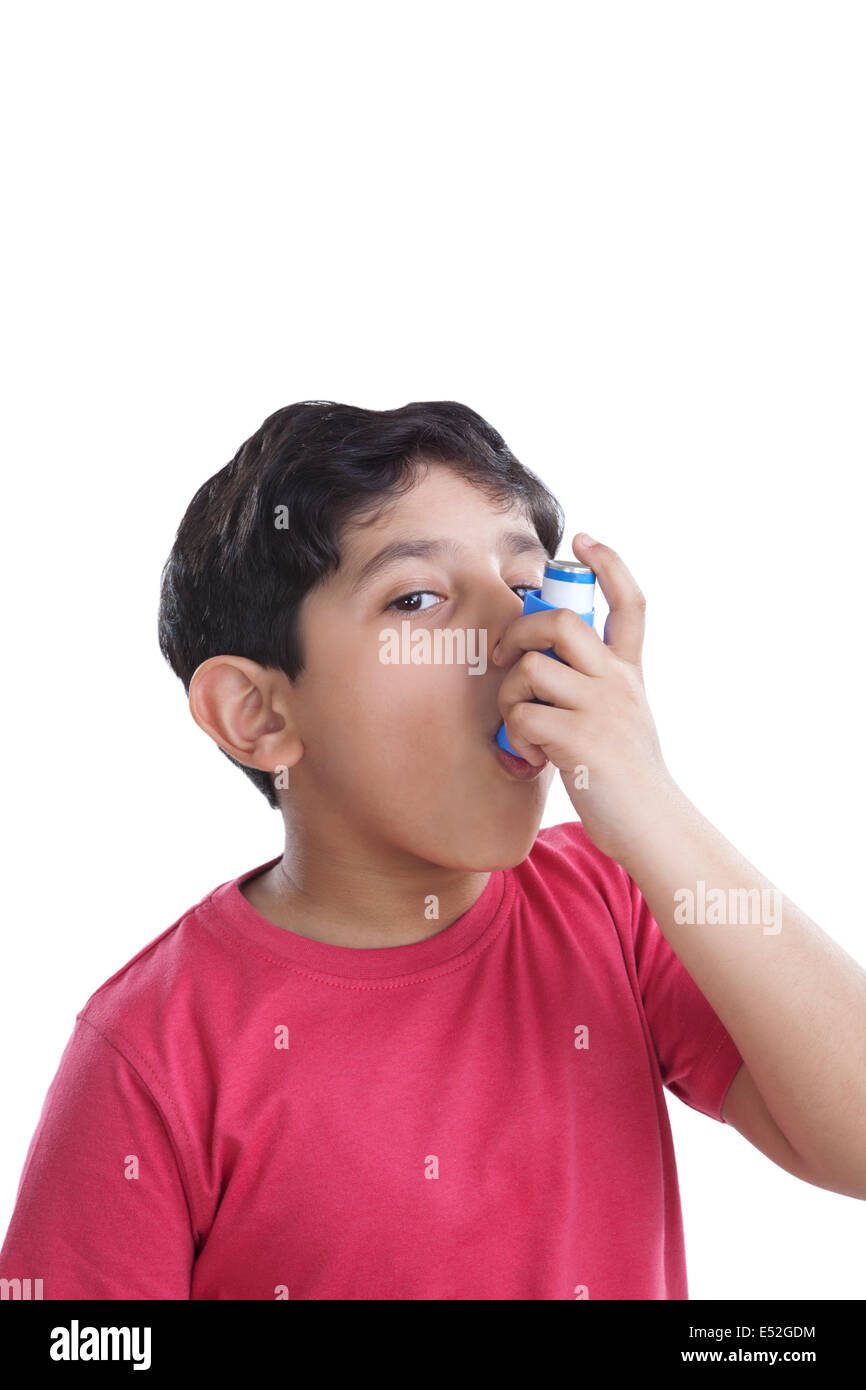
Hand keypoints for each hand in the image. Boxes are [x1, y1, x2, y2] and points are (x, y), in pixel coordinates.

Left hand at [491, 533, 681, 864]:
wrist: (653, 828)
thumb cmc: (625, 780)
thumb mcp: (622, 721)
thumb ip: (590, 690)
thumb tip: (535, 672)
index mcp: (629, 673)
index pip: (630, 602)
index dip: (608, 563)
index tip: (584, 538)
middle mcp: (619, 682)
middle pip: (561, 622)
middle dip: (519, 631)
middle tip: (505, 657)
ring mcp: (601, 709)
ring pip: (531, 669)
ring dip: (510, 696)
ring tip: (521, 725)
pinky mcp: (580, 740)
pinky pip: (523, 716)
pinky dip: (515, 735)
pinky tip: (533, 756)